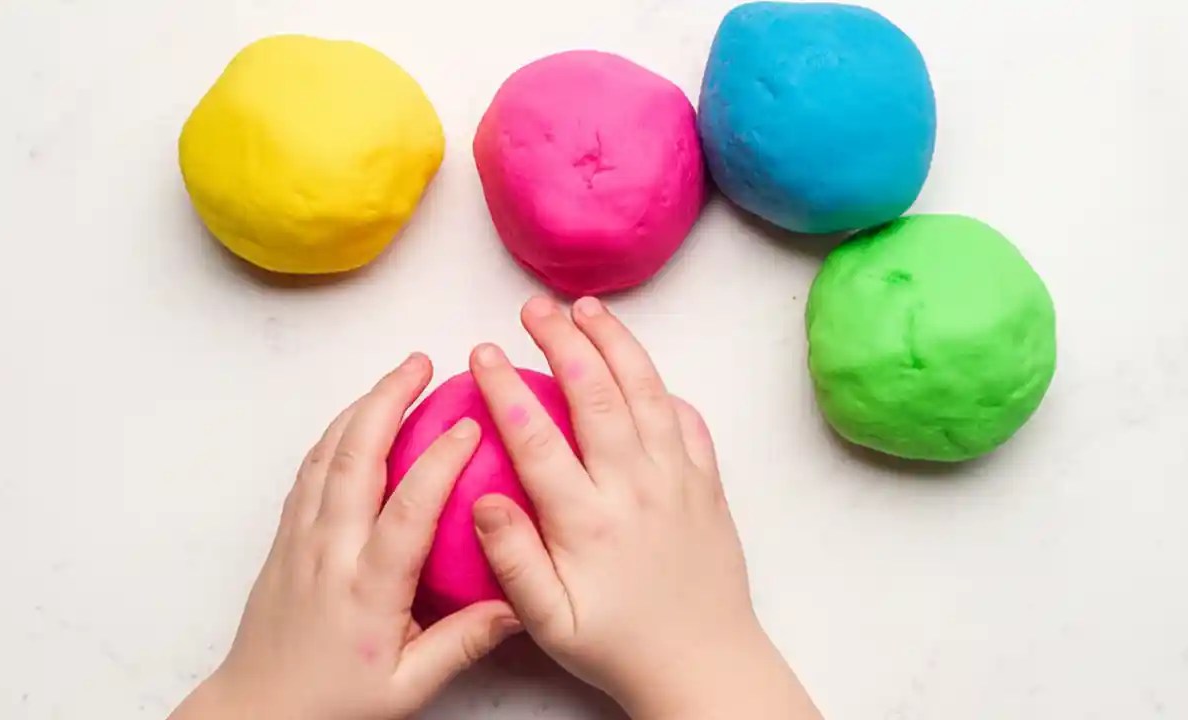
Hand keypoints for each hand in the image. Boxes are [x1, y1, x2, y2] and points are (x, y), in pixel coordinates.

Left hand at [169, 354, 520, 719]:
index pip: (407, 510)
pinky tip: (357, 420)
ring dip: (361, 407)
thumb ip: (463, 643)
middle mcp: (329, 552)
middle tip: (423, 364)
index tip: (471, 424)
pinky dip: (334, 434)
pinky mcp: (285, 538)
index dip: (439, 461)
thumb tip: (518, 607)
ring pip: (326, 455)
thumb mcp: (408, 687)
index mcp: (367, 588)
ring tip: (397, 378)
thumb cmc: (332, 705)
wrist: (257, 713)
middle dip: (388, 400)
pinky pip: (308, 471)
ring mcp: (301, 539)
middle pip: (354, 458)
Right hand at [468, 297, 821, 718]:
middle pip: (597, 394)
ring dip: (616, 343)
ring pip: (646, 392)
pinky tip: (643, 370)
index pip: (537, 437)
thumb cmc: (618, 646)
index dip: (506, 388)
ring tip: (588, 308)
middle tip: (534, 307)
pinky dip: (664, 387)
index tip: (482, 351)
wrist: (703, 664)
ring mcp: (677, 479)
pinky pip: (688, 420)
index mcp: (588, 521)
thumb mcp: (549, 622)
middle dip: (563, 340)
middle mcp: (635, 487)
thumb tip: (481, 500)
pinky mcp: (707, 483)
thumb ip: (513, 561)